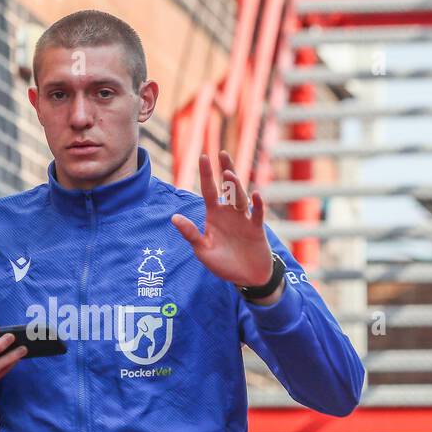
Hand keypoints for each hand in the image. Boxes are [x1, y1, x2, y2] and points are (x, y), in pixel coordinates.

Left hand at [170, 150, 274, 286]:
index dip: (206, 174)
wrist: (246, 278)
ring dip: (235, 186)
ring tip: (229, 175)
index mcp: (214, 215)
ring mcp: (244, 219)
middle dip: (225, 170)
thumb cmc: (223, 264)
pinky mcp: (257, 228)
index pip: (209, 191)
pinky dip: (257, 205)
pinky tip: (256, 194)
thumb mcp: (203, 250)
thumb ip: (191, 234)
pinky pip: (257, 214)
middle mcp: (229, 213)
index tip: (203, 156)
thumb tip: (174, 218)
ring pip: (240, 197)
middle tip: (221, 153)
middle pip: (227, 188)